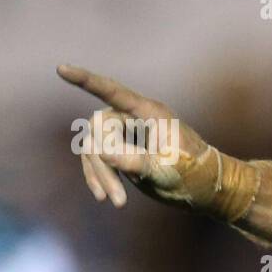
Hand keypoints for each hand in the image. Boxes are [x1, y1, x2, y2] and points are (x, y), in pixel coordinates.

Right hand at [57, 64, 242, 217]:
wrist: (210, 189)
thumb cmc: (195, 176)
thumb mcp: (166, 172)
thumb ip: (134, 161)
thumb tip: (100, 152)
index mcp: (150, 114)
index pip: (112, 92)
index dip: (86, 80)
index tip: (61, 69)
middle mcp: (137, 118)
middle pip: (99, 130)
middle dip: (101, 164)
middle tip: (114, 198)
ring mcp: (130, 134)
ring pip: (95, 146)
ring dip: (100, 174)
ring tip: (114, 202)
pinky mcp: (126, 150)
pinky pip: (100, 157)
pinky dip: (101, 176)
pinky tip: (106, 197)